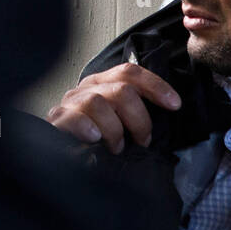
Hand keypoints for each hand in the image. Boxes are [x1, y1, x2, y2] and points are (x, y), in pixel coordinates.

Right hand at [45, 63, 181, 153]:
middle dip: (139, 119)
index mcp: (103, 83)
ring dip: (114, 130)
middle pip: (121, 90)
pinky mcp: (56, 121)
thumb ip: (135, 112)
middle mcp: (86, 88)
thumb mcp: (121, 123)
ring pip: (98, 103)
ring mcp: (70, 103)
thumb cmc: (97, 141)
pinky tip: (94, 139)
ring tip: (116, 147)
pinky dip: (88, 128)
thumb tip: (168, 109)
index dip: (155, 85)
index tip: (174, 105)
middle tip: (142, 140)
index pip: (130, 72)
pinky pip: (73, 118)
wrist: (60, 157)